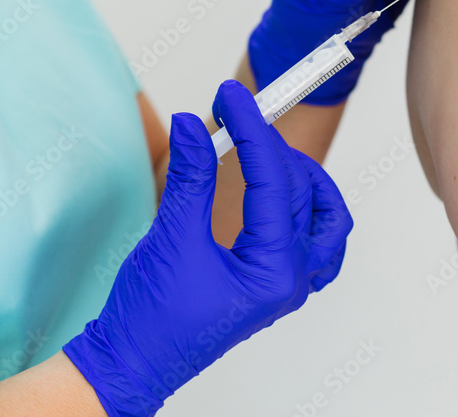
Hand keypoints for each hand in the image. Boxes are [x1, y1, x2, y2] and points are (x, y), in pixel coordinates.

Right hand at [63, 81, 351, 416]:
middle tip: (232, 113)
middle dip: (267, 144)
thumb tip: (194, 124)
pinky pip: (314, 246)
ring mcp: (287, 286)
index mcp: (274, 271)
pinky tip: (281, 195)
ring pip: (322, 219)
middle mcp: (291, 279)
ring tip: (266, 148)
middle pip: (299, 192)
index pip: (274, 181)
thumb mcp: (171, 236)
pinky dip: (304, 212)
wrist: (135, 361)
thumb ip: (190, 176)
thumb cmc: (152, 315)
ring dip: (300, 177)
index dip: (252, 129)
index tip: (231, 95)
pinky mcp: (272, 286)